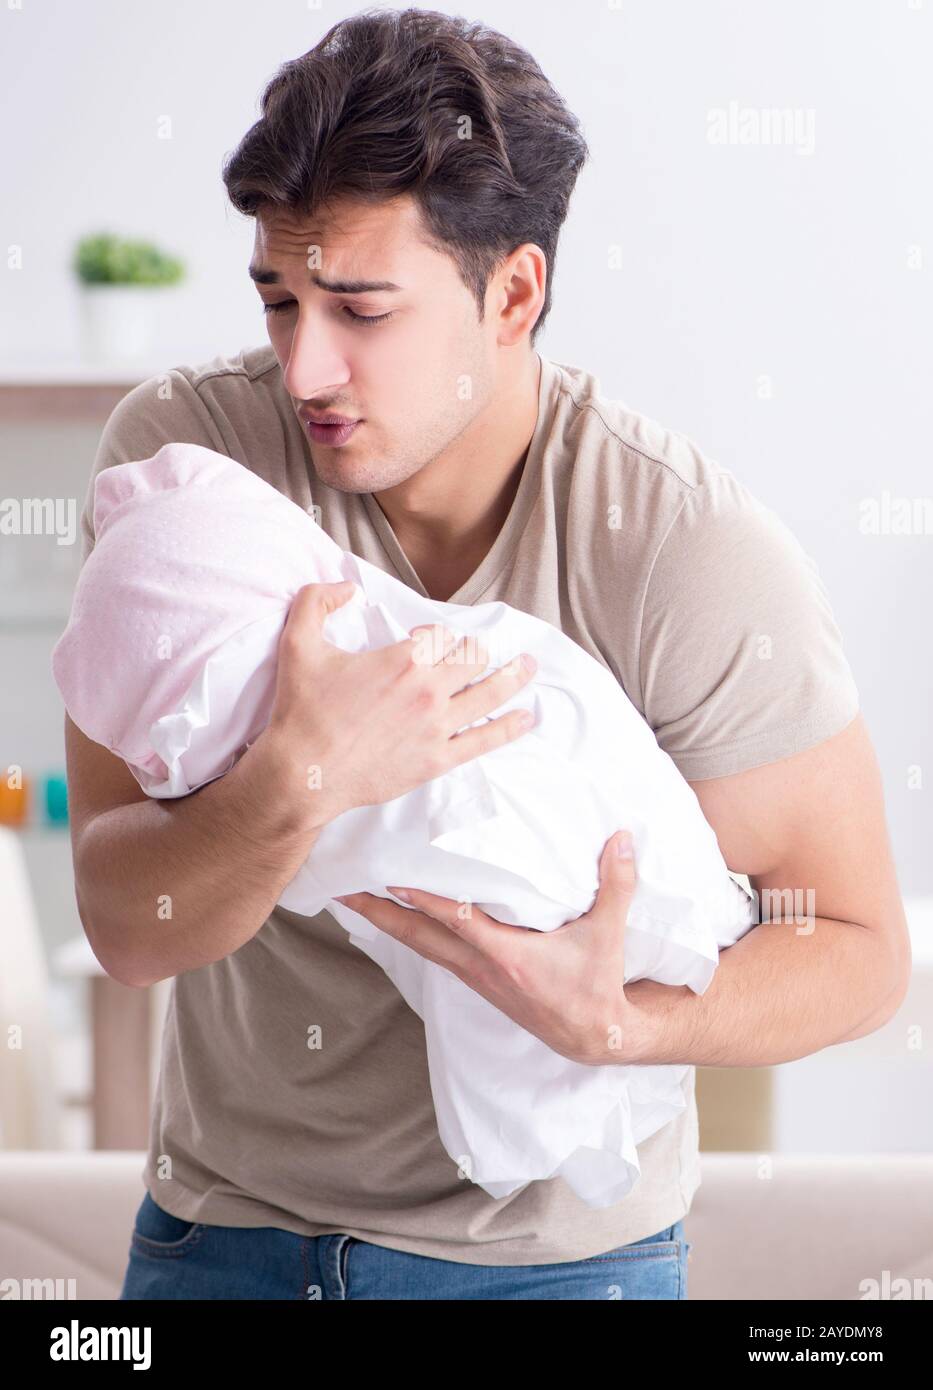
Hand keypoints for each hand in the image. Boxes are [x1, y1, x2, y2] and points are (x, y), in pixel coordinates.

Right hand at [257, 580, 537, 828]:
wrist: (303, 773)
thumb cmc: (301, 711)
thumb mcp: (298, 644)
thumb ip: (316, 601)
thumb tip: (345, 587)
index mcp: (403, 660)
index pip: (442, 636)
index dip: (439, 635)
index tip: (431, 640)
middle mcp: (428, 691)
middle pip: (473, 661)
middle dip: (481, 652)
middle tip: (489, 651)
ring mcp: (437, 728)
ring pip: (489, 695)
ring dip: (514, 678)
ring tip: (529, 667)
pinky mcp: (437, 760)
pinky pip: (485, 741)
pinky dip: (510, 727)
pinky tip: (526, 717)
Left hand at [335, 829, 650, 1065]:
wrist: (593, 1036)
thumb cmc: (598, 984)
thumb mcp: (609, 934)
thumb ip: (616, 883)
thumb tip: (623, 836)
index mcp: (509, 956)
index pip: (458, 921)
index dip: (425, 901)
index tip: (391, 881)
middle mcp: (483, 968)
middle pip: (419, 937)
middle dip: (379, 913)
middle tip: (342, 890)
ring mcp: (476, 977)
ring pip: (421, 946)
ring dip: (386, 923)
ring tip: (355, 899)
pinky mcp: (478, 980)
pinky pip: (434, 952)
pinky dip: (410, 933)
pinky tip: (396, 919)